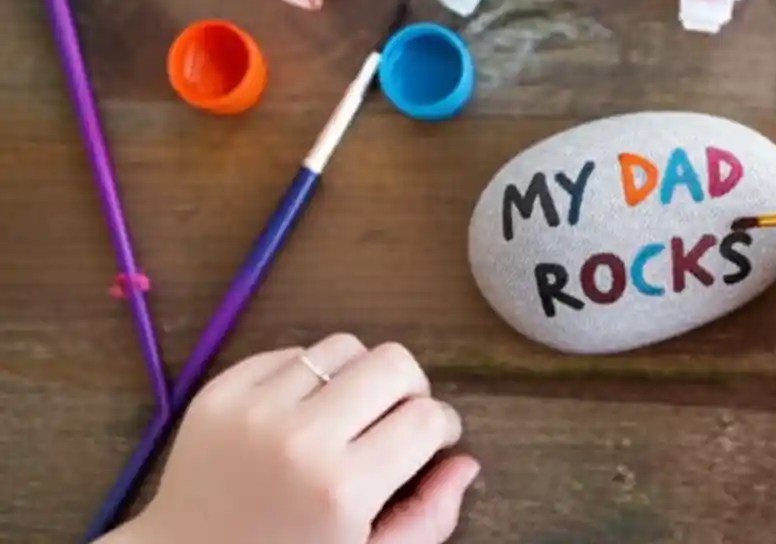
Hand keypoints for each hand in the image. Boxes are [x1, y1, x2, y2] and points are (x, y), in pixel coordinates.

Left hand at [99, 334, 479, 543]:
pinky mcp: (219, 392)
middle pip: (393, 363)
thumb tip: (466, 462)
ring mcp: (253, 409)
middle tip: (396, 419)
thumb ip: (428, 518)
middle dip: (409, 388)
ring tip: (345, 413)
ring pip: (342, 347)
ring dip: (357, 376)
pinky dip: (306, 377)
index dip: (442, 427)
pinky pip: (289, 352)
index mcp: (342, 489)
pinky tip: (300, 414)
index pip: (427, 418)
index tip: (433, 442)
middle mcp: (300, 438)